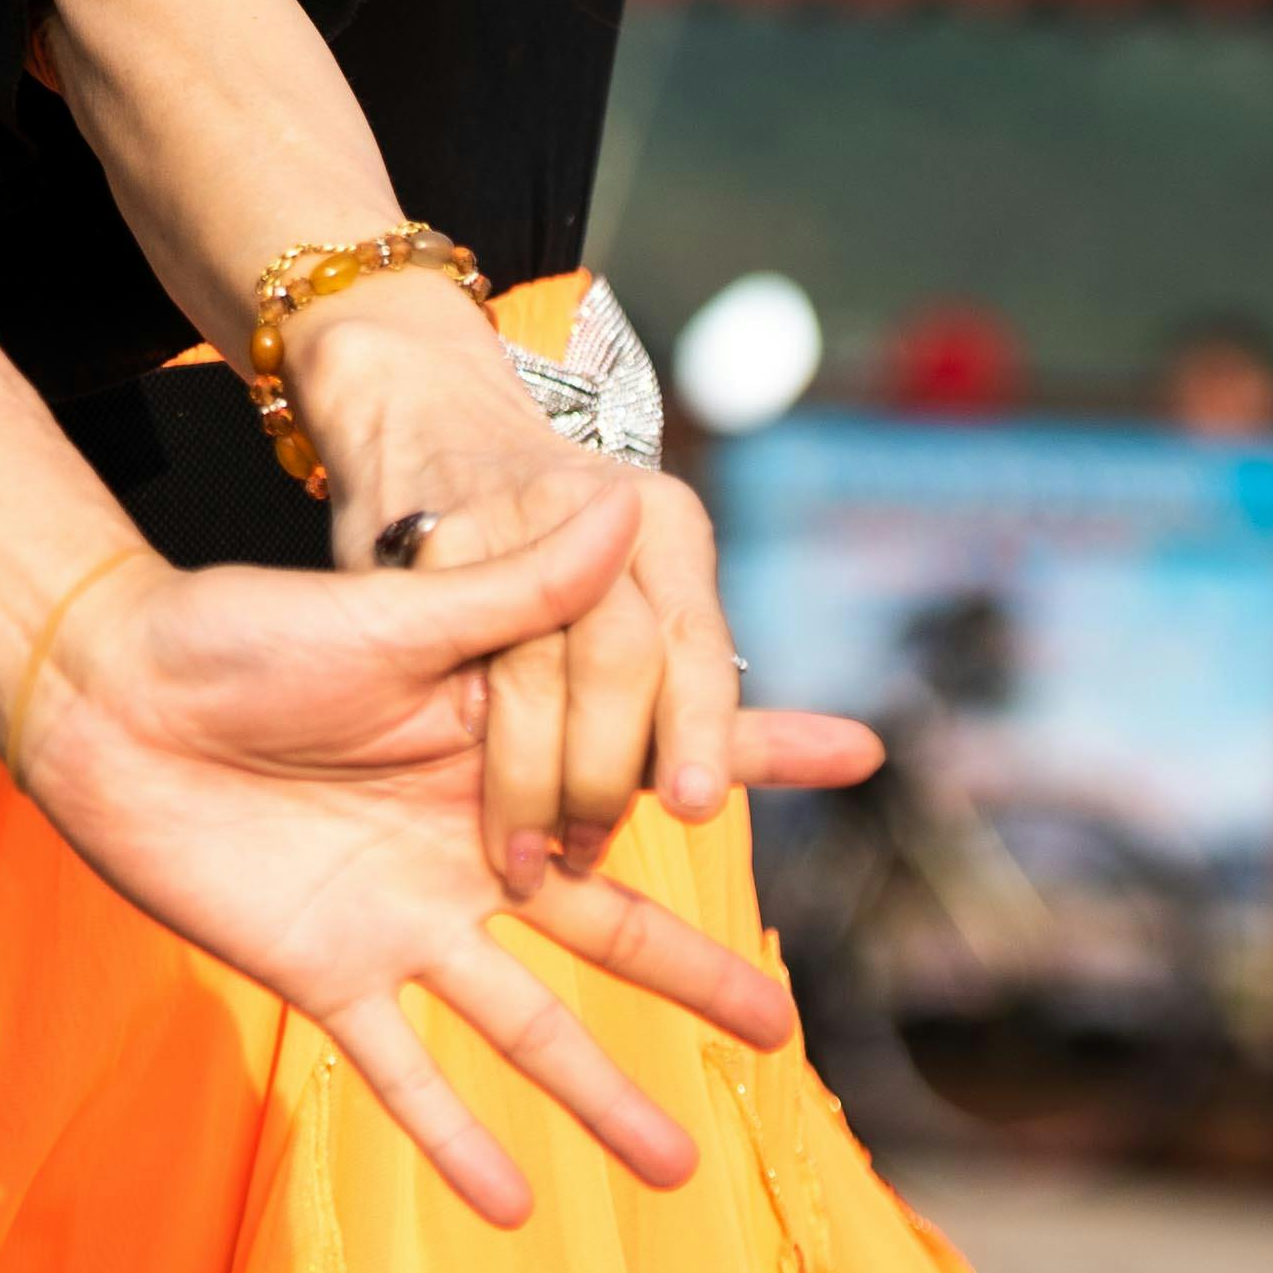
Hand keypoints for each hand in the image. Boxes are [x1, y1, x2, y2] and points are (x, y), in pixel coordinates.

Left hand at [16, 498, 882, 1230]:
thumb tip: (626, 505)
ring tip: (681, 1170)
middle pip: (606, 921)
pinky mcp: (325, 974)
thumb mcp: (385, 608)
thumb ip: (510, 590)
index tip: (862, 753)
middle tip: (784, 1035)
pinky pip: (402, 1072)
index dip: (750, 758)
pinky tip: (517, 1208)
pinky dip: (454, 1138)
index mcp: (498, 746)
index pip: (643, 757)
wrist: (106, 695)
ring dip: (600, 1096)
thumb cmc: (235, 631)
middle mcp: (468, 843)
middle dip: (695, 977)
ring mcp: (403, 917)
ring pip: (526, 1021)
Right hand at [293, 288, 867, 888]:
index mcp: (665, 521)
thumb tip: (843, 761)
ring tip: (529, 852)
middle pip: (617, 655)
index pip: (697, 640)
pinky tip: (462, 777)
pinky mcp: (429, 536)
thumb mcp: (639, 594)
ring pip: (530, 666)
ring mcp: (507, 515)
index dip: (701, 730)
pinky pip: (454, 651)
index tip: (694, 808)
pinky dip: (463, 731)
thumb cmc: (556, 546)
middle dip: (604, 768)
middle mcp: (596, 504)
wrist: (434, 419)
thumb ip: (699, 690)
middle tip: (590, 849)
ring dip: (528, 778)